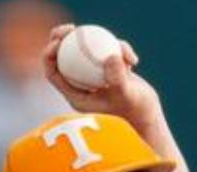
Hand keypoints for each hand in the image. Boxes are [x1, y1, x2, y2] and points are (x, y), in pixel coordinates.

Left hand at [43, 24, 162, 130]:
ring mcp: (95, 77)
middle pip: (64, 59)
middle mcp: (82, 86)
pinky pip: (109, 51)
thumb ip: (118, 78)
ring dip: (99, 43)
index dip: (49, 56)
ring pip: (88, 52)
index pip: (53, 74)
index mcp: (75, 95)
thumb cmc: (135, 112)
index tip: (56, 42)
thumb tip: (111, 55)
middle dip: (62, 40)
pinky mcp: (110, 70)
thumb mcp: (126, 95)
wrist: (147, 117)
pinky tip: (134, 61)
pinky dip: (121, 50)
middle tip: (70, 28)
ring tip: (115, 44)